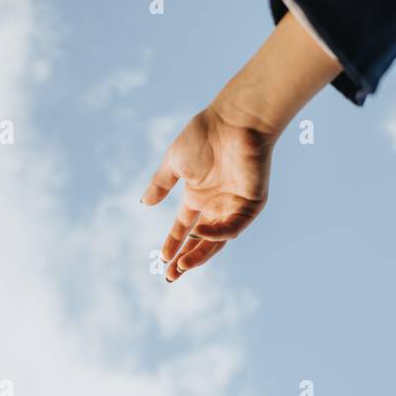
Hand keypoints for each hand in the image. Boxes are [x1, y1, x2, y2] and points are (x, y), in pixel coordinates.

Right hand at [142, 105, 271, 280]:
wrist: (234, 120)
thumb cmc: (204, 135)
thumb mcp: (175, 162)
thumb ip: (160, 184)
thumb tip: (144, 203)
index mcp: (198, 196)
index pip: (184, 228)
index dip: (173, 244)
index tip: (162, 259)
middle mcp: (216, 205)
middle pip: (201, 241)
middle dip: (186, 259)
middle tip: (171, 275)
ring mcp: (234, 205)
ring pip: (217, 240)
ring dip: (200, 254)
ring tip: (182, 265)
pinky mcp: (251, 203)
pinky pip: (233, 226)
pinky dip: (217, 234)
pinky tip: (200, 234)